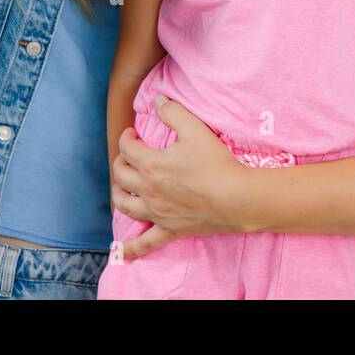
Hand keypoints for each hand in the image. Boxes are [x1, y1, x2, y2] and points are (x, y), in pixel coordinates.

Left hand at [109, 95, 246, 259]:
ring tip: (122, 188)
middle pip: (121, 176)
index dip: (126, 138)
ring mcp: (157, 213)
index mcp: (150, 164)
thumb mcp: (195, 129)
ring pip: (124, 206)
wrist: (236, 197)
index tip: (132, 133)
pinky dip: (130, 249)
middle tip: (129, 156)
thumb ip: (173, 112)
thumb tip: (157, 100)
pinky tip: (120, 254)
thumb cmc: (216, 163)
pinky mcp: (169, 230)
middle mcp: (148, 190)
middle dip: (121, 162)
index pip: (127, 149)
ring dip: (118, 195)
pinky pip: (145, 243)